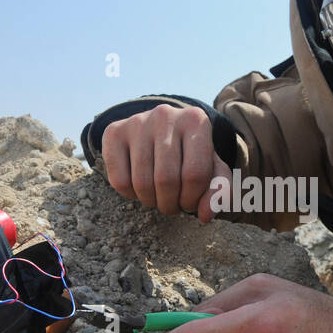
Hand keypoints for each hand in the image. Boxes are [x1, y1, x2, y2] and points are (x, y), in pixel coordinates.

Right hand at [100, 104, 230, 222]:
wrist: (159, 128)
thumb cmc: (190, 153)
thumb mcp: (211, 168)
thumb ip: (218, 191)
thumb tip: (205, 216)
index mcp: (196, 121)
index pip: (195, 174)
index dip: (192, 199)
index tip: (190, 203)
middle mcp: (165, 116)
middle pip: (166, 180)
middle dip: (170, 204)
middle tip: (172, 205)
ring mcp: (137, 122)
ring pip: (142, 183)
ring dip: (151, 202)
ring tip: (157, 198)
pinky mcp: (114, 132)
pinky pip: (119, 180)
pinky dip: (130, 195)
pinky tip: (139, 187)